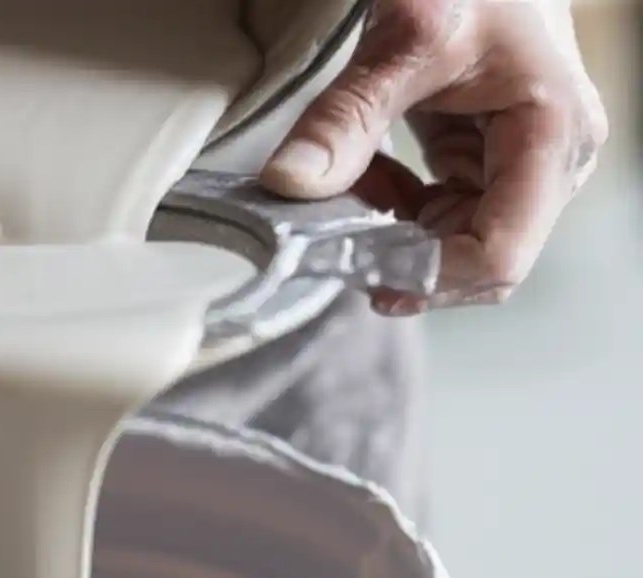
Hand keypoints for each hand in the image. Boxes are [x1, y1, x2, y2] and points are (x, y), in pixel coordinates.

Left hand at [262, 0, 608, 314]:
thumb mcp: (403, 38)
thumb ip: (346, 115)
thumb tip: (288, 185)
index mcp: (551, 138)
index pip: (498, 253)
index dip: (429, 277)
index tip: (359, 272)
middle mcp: (550, 163)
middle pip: (478, 257)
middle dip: (405, 258)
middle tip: (334, 246)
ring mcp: (520, 164)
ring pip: (452, 240)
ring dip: (391, 233)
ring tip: (342, 200)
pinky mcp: (485, 159)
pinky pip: (436, 210)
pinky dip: (390, 206)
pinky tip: (361, 177)